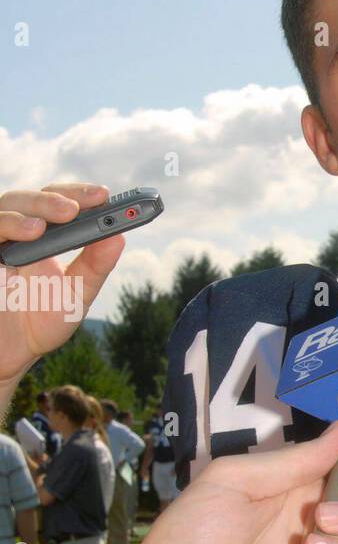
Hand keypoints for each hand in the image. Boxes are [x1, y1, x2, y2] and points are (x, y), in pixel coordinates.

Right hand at [0, 183, 124, 384]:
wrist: (10, 350)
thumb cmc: (42, 321)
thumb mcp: (76, 295)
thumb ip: (95, 267)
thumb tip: (120, 237)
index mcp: (46, 236)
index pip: (60, 201)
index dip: (80, 193)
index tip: (103, 195)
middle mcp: (19, 231)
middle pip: (32, 197)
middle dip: (54, 200)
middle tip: (73, 209)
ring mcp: (0, 240)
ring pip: (7, 205)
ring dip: (29, 211)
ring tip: (44, 227)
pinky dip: (6, 225)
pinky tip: (27, 233)